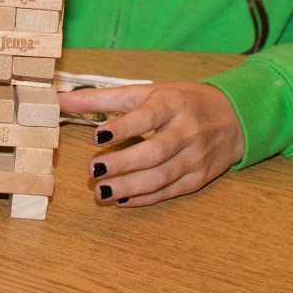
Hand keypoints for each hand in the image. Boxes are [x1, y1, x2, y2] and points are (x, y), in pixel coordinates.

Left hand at [58, 81, 245, 206]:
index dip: (123, 128)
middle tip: (94, 171)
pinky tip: (122, 200)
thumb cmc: (180, 100)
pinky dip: (146, 198)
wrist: (233, 115)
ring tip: (102, 192)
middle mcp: (187, 130)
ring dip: (131, 186)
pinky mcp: (199, 177)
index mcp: (173, 103)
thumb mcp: (146, 91)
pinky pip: (171, 191)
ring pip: (162, 176)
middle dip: (124, 163)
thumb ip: (102, 98)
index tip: (98, 137)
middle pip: (155, 151)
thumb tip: (59, 99)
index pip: (147, 117)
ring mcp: (195, 156)